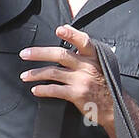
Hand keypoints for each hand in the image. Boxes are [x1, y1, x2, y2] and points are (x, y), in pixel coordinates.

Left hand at [19, 24, 138, 137]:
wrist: (114, 108)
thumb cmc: (104, 86)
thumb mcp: (100, 66)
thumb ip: (84, 56)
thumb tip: (68, 42)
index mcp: (94, 57)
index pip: (83, 41)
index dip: (71, 34)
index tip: (60, 29)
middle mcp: (87, 67)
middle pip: (60, 55)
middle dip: (39, 53)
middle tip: (24, 54)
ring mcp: (82, 81)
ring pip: (53, 73)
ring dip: (35, 74)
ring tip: (24, 76)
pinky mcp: (77, 95)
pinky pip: (55, 90)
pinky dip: (43, 90)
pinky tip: (35, 90)